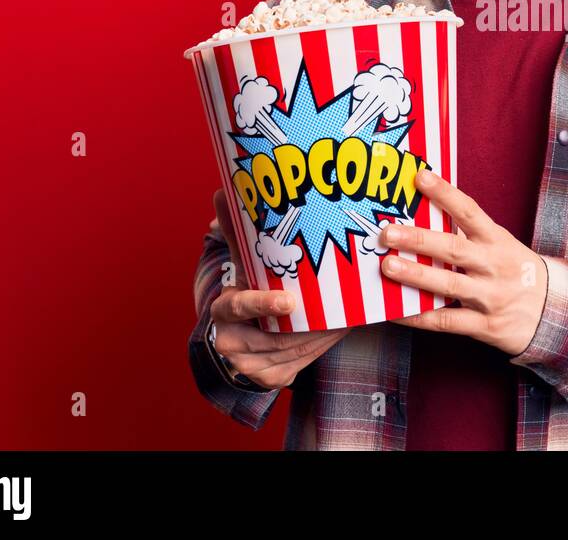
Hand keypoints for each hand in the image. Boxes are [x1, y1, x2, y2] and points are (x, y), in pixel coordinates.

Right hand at [208, 188, 349, 388]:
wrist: (249, 332)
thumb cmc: (253, 288)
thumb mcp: (246, 263)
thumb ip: (239, 231)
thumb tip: (223, 189)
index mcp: (224, 310)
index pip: (238, 307)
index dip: (262, 305)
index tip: (289, 301)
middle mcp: (230, 341)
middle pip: (275, 334)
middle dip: (308, 323)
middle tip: (337, 307)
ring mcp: (248, 365)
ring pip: (293, 350)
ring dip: (320, 333)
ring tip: (344, 313)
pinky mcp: (269, 378)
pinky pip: (301, 364)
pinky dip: (321, 347)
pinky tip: (336, 330)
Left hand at [377, 169, 548, 355]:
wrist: (556, 313)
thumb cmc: (517, 272)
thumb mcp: (503, 246)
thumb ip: (470, 235)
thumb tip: (425, 215)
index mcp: (498, 241)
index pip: (469, 211)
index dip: (445, 194)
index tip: (420, 177)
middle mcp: (494, 266)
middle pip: (454, 249)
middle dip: (419, 240)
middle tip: (389, 232)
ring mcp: (491, 297)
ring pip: (448, 285)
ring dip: (415, 275)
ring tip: (388, 267)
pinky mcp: (486, 325)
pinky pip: (447, 321)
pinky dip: (419, 316)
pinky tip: (396, 311)